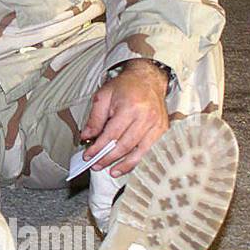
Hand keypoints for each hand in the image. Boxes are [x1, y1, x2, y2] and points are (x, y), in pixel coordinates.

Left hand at [79, 60, 169, 177]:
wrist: (148, 78)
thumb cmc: (125, 86)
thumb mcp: (103, 96)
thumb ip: (94, 118)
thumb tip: (86, 137)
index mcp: (130, 107)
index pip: (111, 134)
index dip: (98, 148)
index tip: (88, 155)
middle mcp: (146, 117)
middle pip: (124, 145)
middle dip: (108, 158)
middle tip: (96, 165)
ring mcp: (157, 124)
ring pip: (138, 151)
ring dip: (124, 164)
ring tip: (111, 171)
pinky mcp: (163, 129)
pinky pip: (149, 150)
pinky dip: (138, 160)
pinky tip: (127, 165)